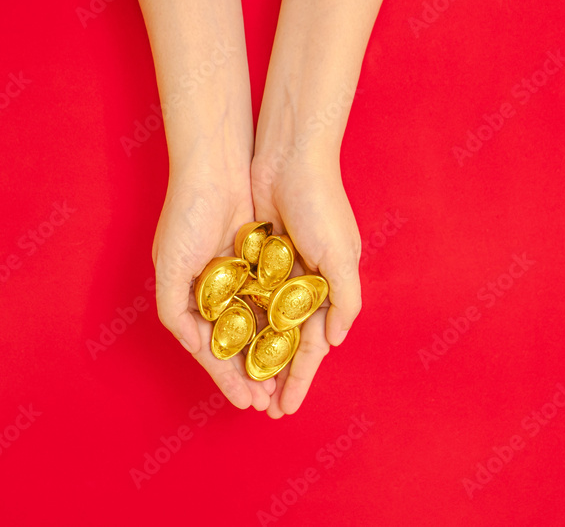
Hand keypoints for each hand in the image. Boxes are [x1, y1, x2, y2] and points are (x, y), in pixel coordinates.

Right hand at [152, 159, 276, 410]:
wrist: (215, 166)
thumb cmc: (186, 215)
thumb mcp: (170, 266)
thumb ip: (175, 310)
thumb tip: (194, 347)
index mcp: (186, 296)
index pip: (209, 348)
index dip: (226, 376)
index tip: (246, 402)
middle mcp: (212, 290)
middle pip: (235, 343)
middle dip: (251, 373)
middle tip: (270, 403)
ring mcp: (237, 275)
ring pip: (256, 325)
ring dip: (268, 353)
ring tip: (285, 381)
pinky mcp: (259, 259)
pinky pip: (271, 297)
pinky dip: (280, 319)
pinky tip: (295, 342)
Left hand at [250, 151, 362, 417]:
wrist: (290, 156)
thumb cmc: (322, 204)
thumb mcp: (340, 253)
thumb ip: (343, 298)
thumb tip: (336, 341)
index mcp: (326, 289)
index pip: (310, 347)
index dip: (299, 379)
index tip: (286, 408)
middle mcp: (300, 285)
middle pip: (283, 343)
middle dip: (273, 375)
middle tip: (259, 408)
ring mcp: (275, 272)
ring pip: (259, 325)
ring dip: (251, 355)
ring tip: (238, 384)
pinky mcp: (252, 256)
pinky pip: (241, 297)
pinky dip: (235, 319)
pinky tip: (221, 342)